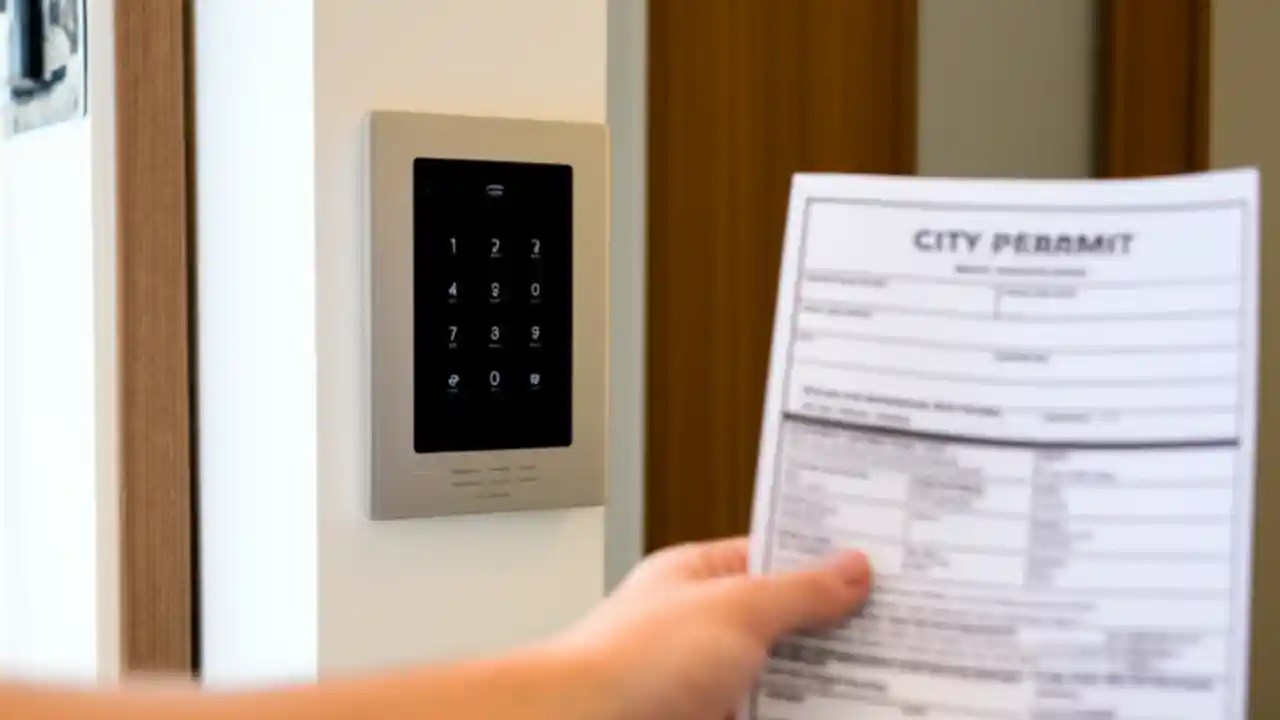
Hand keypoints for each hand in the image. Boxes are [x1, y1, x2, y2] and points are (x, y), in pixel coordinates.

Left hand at [553, 537, 870, 719]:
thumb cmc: (634, 662)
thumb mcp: (735, 609)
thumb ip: (798, 591)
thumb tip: (852, 568)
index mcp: (699, 577)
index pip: (775, 555)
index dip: (828, 560)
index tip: (884, 567)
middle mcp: (703, 628)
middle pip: (787, 623)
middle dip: (840, 630)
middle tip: (906, 631)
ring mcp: (706, 682)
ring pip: (785, 680)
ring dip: (831, 685)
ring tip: (895, 682)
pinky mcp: (713, 717)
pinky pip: (773, 713)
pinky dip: (804, 713)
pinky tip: (849, 712)